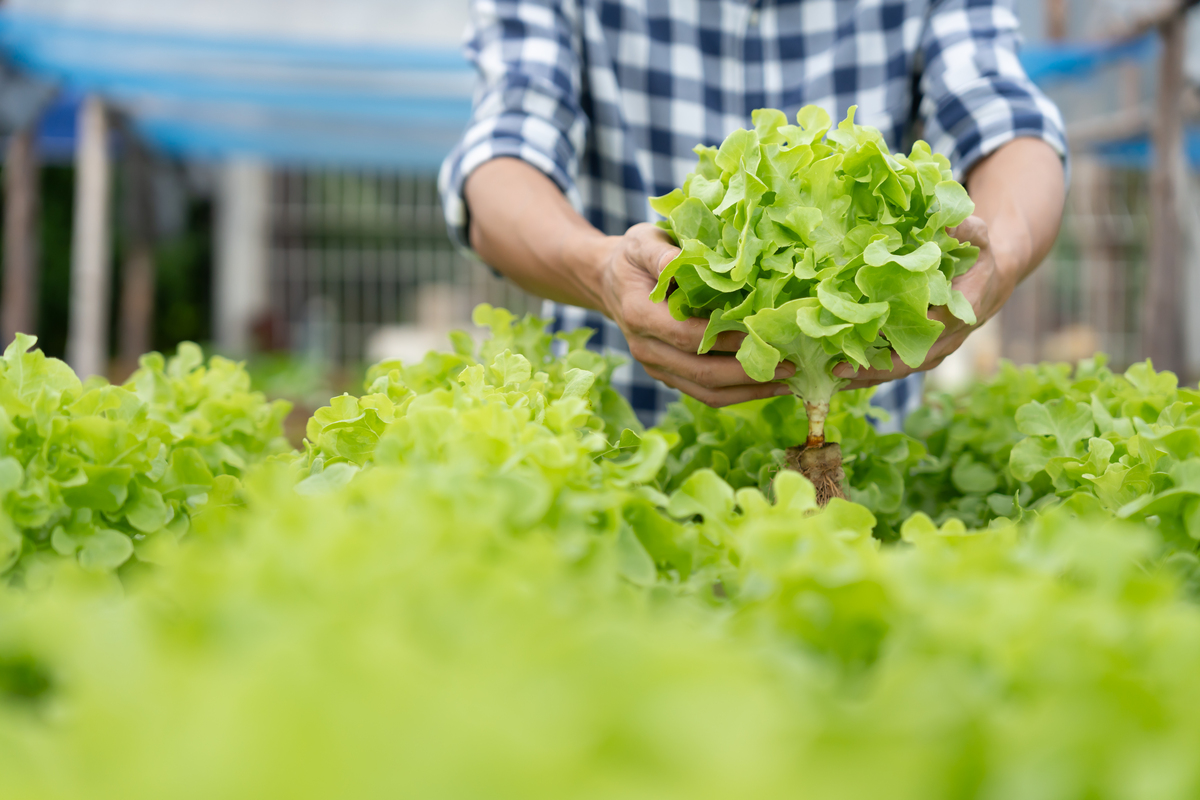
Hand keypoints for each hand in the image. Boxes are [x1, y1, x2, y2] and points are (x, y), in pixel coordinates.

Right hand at [596, 223, 793, 406]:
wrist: (608, 282)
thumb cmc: (632, 257)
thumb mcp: (640, 241)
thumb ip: (660, 253)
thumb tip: (684, 261)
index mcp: (639, 314)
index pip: (686, 335)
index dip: (724, 339)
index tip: (761, 334)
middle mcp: (645, 348)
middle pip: (699, 372)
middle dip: (747, 372)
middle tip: (789, 365)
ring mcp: (656, 367)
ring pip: (704, 391)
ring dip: (748, 391)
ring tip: (786, 382)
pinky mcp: (668, 375)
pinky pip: (704, 393)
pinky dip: (737, 393)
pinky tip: (767, 385)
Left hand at [832, 215, 1013, 389]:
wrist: (989, 281)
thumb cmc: (977, 256)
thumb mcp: (976, 235)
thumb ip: (964, 229)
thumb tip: (944, 222)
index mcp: (962, 308)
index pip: (936, 325)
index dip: (908, 333)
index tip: (877, 336)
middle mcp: (949, 336)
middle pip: (912, 359)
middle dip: (876, 368)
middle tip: (839, 369)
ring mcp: (935, 349)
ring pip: (901, 369)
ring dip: (868, 376)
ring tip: (832, 377)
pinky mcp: (923, 352)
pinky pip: (896, 368)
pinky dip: (870, 374)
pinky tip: (840, 376)